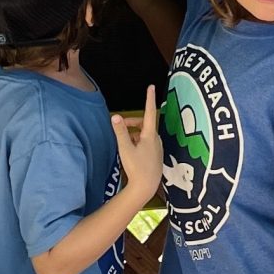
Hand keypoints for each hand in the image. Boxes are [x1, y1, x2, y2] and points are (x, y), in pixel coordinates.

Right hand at [112, 87, 162, 204]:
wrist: (146, 187)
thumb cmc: (136, 168)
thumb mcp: (125, 149)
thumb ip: (120, 132)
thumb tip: (116, 117)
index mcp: (150, 135)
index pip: (150, 112)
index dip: (149, 99)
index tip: (151, 86)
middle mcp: (156, 139)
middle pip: (145, 124)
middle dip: (132, 122)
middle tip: (120, 125)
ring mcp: (157, 148)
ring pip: (145, 134)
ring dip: (134, 133)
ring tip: (123, 140)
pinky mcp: (155, 156)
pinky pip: (146, 143)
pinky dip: (137, 141)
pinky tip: (129, 150)